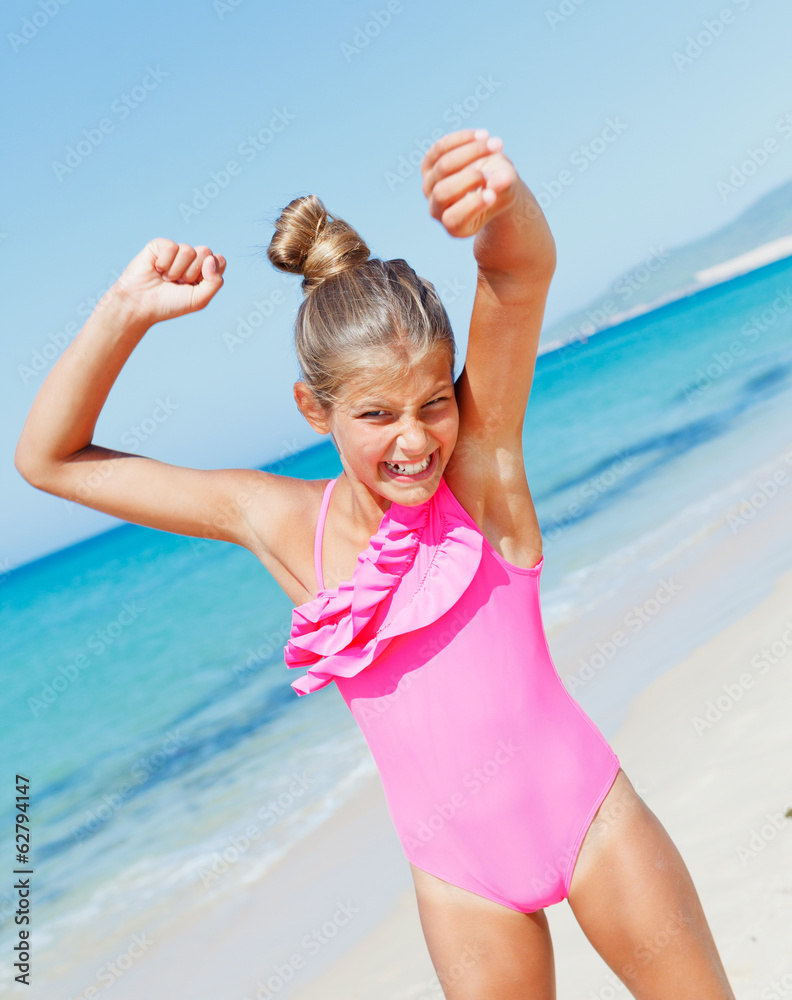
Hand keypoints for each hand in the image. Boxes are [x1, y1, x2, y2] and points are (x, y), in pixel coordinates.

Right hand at [108, 239, 226, 324]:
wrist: (141, 304)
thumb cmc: (170, 304)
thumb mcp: (199, 300)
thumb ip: (215, 282)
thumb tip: (211, 258)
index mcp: (203, 272)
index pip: (219, 260)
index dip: (210, 272)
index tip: (196, 284)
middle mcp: (191, 260)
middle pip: (206, 251)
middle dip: (192, 272)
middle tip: (179, 283)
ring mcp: (176, 252)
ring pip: (188, 250)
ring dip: (176, 270)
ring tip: (166, 279)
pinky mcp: (160, 246)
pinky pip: (172, 247)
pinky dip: (164, 263)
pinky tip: (156, 270)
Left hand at [421, 128, 518, 238]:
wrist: (492, 182)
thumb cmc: (501, 192)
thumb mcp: (507, 192)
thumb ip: (504, 188)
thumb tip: (500, 179)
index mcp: (454, 226)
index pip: (453, 219)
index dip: (471, 206)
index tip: (493, 195)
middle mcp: (437, 209)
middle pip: (444, 191)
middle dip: (472, 176)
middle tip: (497, 171)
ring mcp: (429, 187)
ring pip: (443, 165)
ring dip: (472, 151)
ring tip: (497, 145)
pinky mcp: (429, 165)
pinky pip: (440, 148)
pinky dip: (463, 139)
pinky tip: (484, 135)